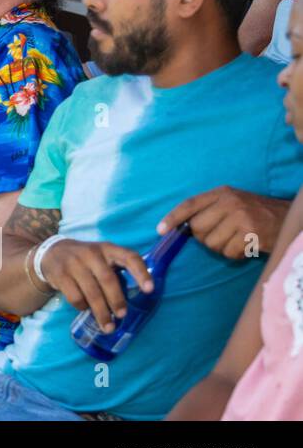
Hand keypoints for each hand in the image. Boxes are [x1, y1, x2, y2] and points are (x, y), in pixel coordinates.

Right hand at [40, 239, 152, 330]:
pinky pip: (75, 297)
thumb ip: (117, 270)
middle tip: (122, 315)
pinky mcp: (61, 274)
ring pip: (91, 292)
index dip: (141, 273)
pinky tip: (85, 308)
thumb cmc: (87, 260)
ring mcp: (74, 263)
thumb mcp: (103, 257)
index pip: (129, 257)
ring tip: (108, 326)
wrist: (53, 253)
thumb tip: (137, 297)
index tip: (149, 290)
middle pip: (108, 280)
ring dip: (101, 312)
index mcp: (108, 249)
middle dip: (116, 300)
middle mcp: (92, 253)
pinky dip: (82, 307)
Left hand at [159, 186, 289, 258]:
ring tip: (236, 240)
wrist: (288, 218)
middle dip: (205, 238)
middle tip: (222, 236)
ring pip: (211, 243)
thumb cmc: (255, 213)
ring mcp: (240, 217)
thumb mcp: (232, 202)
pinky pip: (228, 252)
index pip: (189, 204)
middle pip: (197, 228)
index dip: (172, 218)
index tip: (160, 230)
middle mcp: (229, 202)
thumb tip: (182, 228)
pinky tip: (245, 246)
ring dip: (221, 247)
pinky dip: (235, 254)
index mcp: (222, 192)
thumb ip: (210, 210)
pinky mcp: (250, 233)